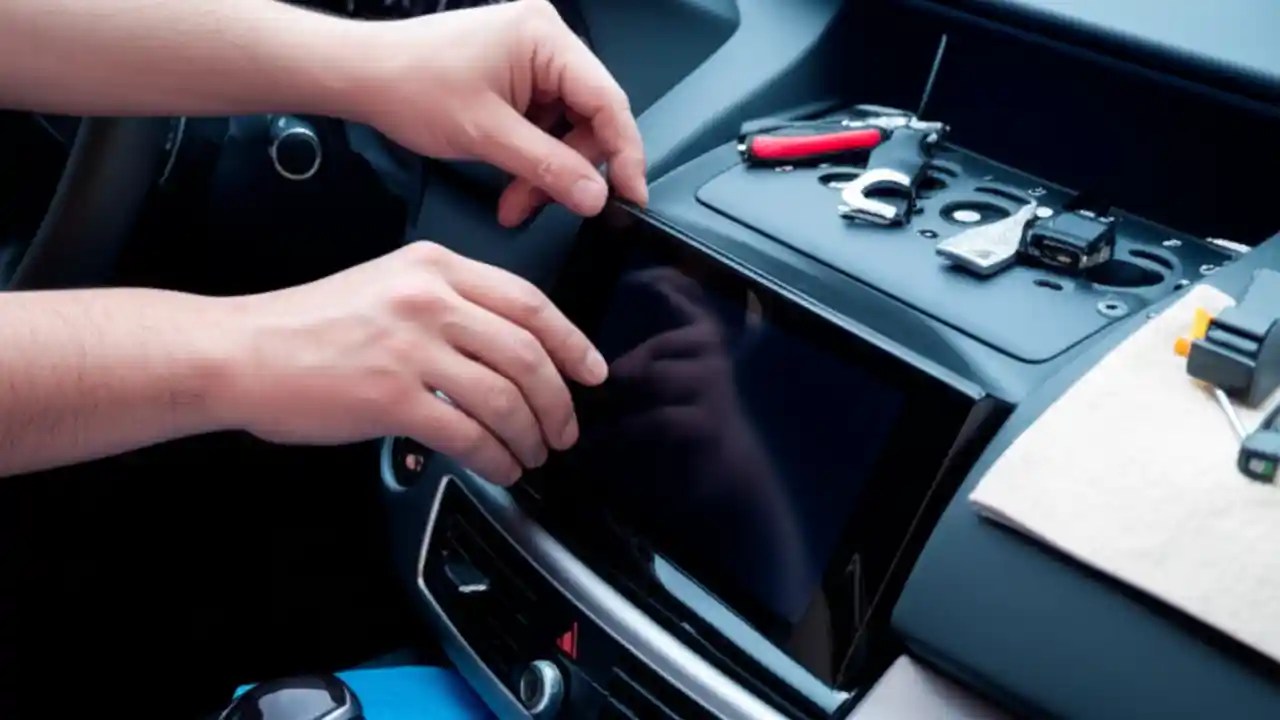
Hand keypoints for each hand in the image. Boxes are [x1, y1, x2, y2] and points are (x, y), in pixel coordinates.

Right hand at [218, 241, 606, 485]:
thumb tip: (507, 349)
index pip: (529, 301)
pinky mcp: (393, 397)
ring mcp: (412, 348)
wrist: (240, 351)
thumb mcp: (385, 286)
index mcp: (433, 267)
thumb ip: (447, 304)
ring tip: (531, 455)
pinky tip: (497, 467)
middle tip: (564, 428)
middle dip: (558, 401)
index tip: (590, 370)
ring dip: (529, 436)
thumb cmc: (304, 326)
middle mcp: (429, 300)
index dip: (572, 342)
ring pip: (505, 397)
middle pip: (528, 353)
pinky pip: (468, 434)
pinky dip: (494, 458)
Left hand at [353, 0, 647, 226]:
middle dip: (569, 169)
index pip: (608, 101)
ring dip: (546, 171)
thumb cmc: (410, 85)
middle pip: (589, 117)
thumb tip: (596, 196)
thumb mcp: (487, 135)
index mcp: (545, 38)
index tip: (631, 196)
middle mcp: (545, 40)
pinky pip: (543, 125)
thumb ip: (548, 167)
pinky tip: (512, 184)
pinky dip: (531, 160)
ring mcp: (531, 59)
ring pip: (566, 129)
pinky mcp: (516, 77)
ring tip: (516, 203)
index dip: (624, 154)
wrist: (362, 75)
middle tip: (550, 206)